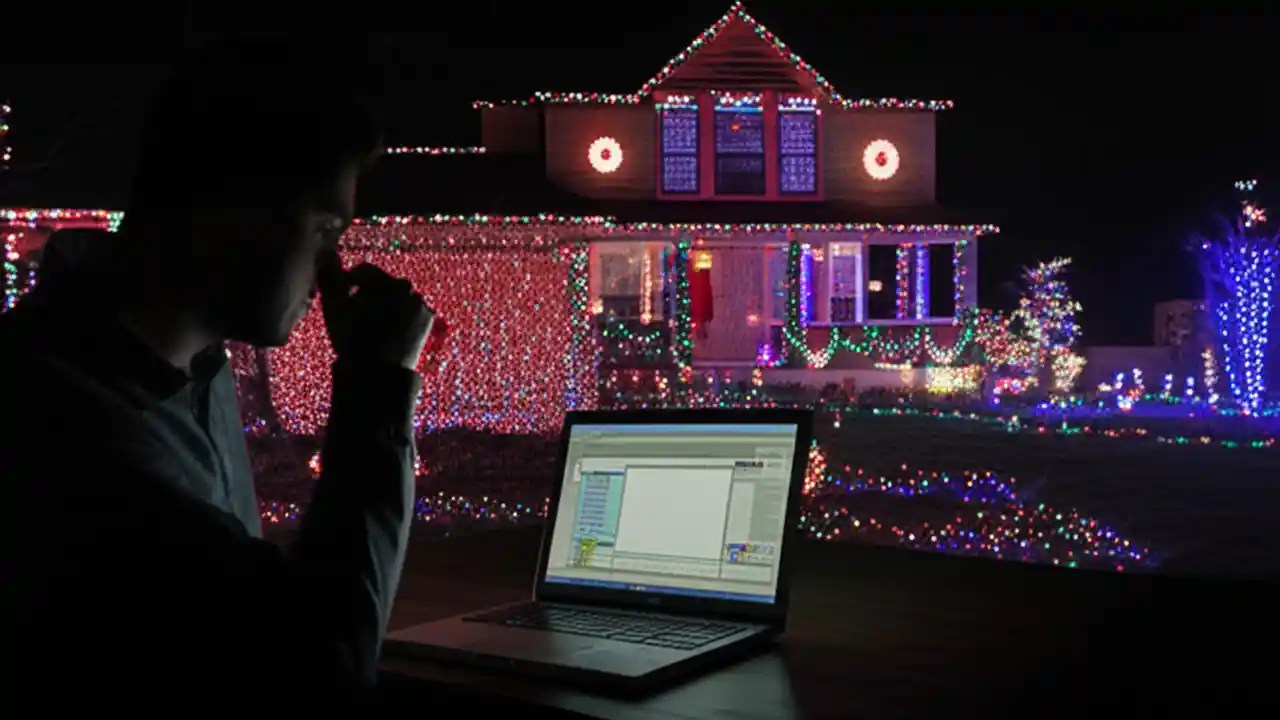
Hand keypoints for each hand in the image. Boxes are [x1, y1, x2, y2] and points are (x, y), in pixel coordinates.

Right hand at [318, 251, 434, 370]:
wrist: (380, 377)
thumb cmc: (354, 341)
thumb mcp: (336, 309)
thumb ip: (331, 278)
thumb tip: (329, 256)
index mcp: (391, 283)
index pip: (363, 271)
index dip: (346, 282)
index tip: (339, 299)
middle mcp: (412, 291)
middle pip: (381, 284)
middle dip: (365, 294)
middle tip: (352, 314)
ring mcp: (422, 307)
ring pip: (394, 299)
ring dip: (380, 306)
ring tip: (367, 326)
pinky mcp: (426, 324)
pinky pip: (407, 312)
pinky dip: (396, 317)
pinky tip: (383, 332)